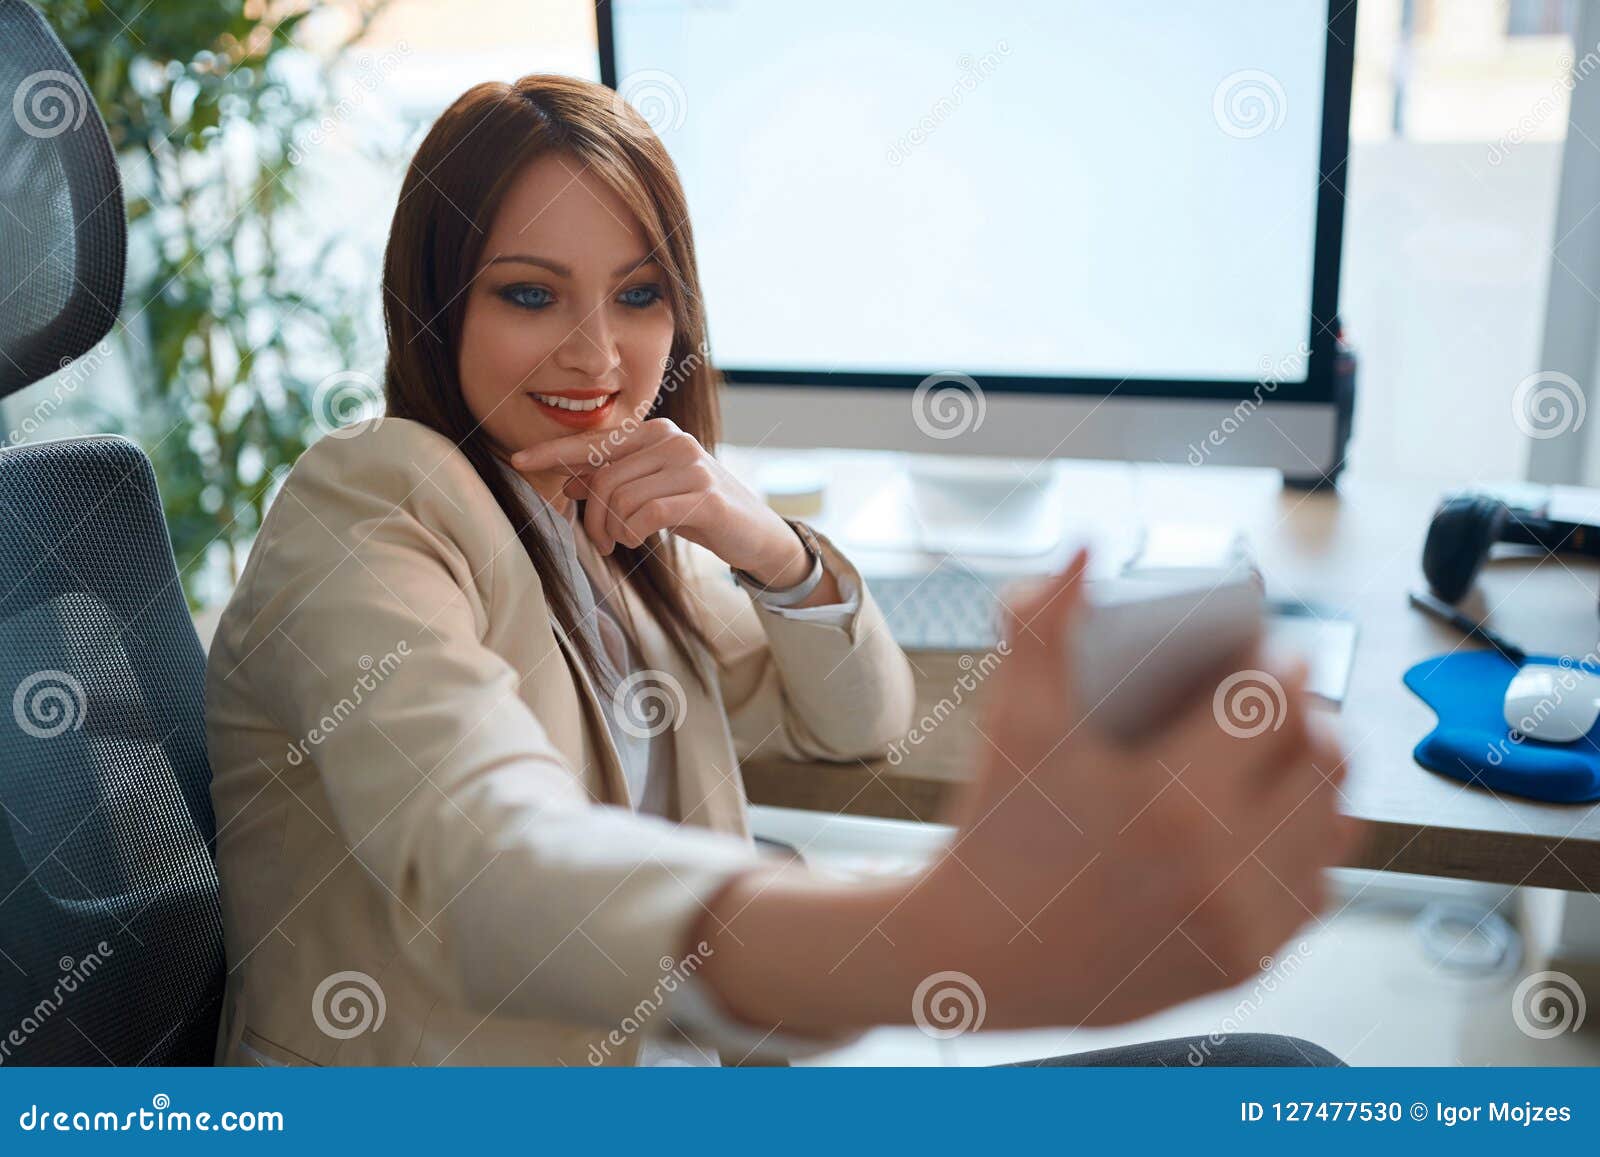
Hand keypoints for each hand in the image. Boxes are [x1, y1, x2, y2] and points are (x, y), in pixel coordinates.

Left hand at [510, 418, 807, 582]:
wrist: (754, 532)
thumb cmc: (697, 509)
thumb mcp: (652, 491)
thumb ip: (614, 481)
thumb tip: (568, 480)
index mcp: (655, 432)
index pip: (595, 441)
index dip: (553, 452)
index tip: (518, 460)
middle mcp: (672, 439)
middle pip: (604, 477)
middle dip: (594, 517)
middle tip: (601, 541)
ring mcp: (689, 464)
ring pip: (621, 498)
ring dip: (614, 530)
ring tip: (623, 542)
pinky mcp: (703, 494)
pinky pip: (645, 515)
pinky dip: (633, 533)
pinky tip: (639, 538)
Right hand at [891, 549, 1362, 1027]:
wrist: (979, 957)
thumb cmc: (998, 831)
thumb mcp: (1014, 723)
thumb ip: (1041, 625)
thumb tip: (1081, 548)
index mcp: (1172, 797)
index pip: (1273, 702)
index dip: (1278, 661)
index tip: (1266, 649)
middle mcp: (1222, 866)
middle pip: (1324, 759)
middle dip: (1314, 714)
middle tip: (1285, 697)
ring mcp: (1242, 922)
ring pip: (1334, 826)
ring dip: (1323, 779)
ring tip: (1292, 752)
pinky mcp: (1246, 964)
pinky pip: (1317, 890)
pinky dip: (1309, 847)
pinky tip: (1278, 821)